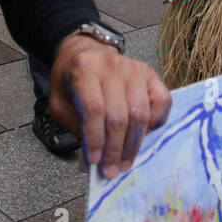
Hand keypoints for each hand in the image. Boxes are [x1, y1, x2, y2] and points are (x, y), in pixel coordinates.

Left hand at [48, 35, 170, 178]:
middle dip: (115, 149)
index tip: (94, 162)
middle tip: (111, 170)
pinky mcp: (151, 74)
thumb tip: (92, 160)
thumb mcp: (60, 101)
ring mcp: (135, 68)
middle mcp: (112, 66)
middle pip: (119, 116)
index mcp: (84, 69)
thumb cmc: (73, 79)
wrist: (88, 51)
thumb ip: (75, 128)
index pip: (94, 109)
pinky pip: (162, 102)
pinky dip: (155, 123)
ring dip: (133, 144)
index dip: (96, 139)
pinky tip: (143, 135)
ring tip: (125, 162)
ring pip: (140, 113)